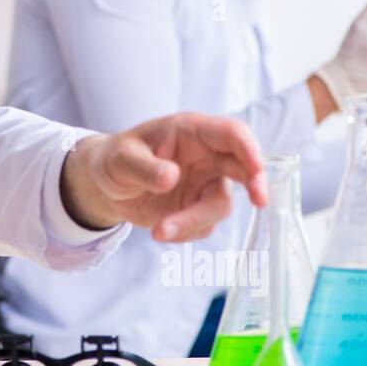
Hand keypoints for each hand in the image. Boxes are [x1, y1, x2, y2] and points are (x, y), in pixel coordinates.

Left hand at [60, 112, 267, 242]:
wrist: (106, 187)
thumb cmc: (114, 160)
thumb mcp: (121, 159)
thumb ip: (145, 168)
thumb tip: (172, 177)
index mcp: (192, 132)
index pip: (231, 133)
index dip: (249, 149)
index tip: (257, 170)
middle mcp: (206, 157)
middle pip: (244, 167)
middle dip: (256, 183)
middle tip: (261, 201)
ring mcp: (205, 184)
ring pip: (220, 205)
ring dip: (194, 222)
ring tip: (159, 232)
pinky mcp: (198, 209)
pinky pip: (203, 227)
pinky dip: (185, 233)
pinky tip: (160, 229)